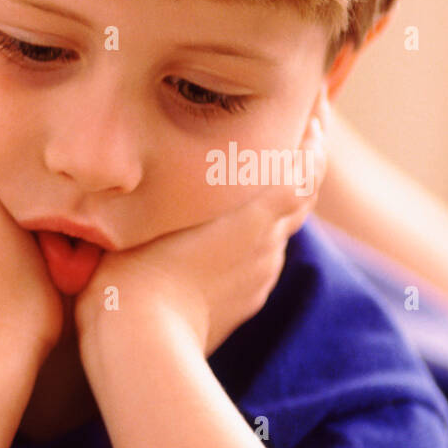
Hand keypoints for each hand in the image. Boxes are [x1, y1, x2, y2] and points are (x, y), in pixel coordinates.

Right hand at [76, 99, 328, 354]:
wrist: (141, 341)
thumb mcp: (148, 213)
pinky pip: (260, 261)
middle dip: (301, 162)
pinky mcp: (245, 303)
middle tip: (292, 131)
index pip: (306, 165)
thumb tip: (154, 158)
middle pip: (303, 194)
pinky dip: (256, 240)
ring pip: (281, 229)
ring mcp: (259, 276)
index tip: (313, 105)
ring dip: (275, 203)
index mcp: (253, 213)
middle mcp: (268, 243)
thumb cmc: (134, 272)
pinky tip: (230, 234)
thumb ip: (170, 184)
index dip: (313, 135)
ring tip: (251, 181)